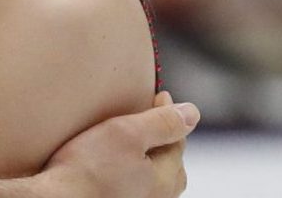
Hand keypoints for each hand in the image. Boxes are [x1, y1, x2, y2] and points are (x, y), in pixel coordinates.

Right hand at [40, 91, 197, 197]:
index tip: (158, 95)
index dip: (170, 114)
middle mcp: (157, 197)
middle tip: (149, 119)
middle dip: (163, 140)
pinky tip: (112, 167)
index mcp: (166, 178)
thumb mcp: (127, 134)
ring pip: (151, 178)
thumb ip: (163, 123)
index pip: (178, 140)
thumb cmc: (88, 169)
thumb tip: (193, 113)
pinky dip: (129, 172)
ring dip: (146, 158)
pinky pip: (132, 186)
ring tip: (130, 143)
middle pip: (169, 163)